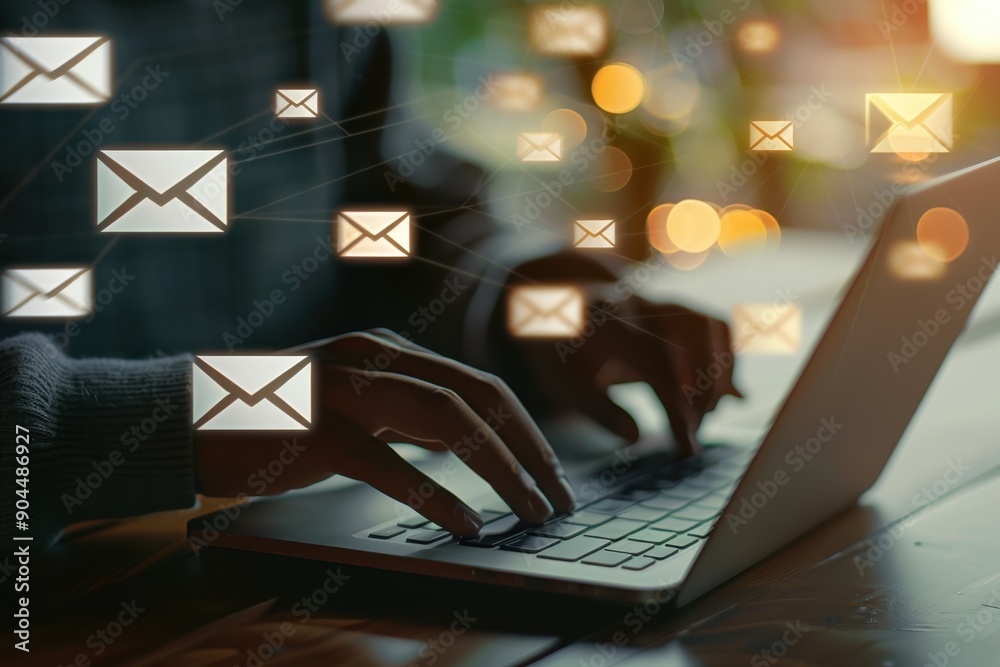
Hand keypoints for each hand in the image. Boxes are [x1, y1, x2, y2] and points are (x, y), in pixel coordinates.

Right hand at [194, 329, 574, 535]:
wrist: (189, 413)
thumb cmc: (279, 414)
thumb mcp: (353, 399)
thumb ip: (404, 412)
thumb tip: (461, 444)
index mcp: (390, 352)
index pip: (480, 386)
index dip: (527, 430)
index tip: (553, 473)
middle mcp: (376, 359)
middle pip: (478, 399)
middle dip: (530, 451)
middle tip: (559, 497)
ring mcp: (347, 391)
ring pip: (446, 421)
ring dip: (500, 469)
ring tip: (530, 511)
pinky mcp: (317, 432)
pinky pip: (389, 464)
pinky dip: (435, 495)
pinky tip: (465, 523)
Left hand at [514, 292, 740, 454]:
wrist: (548, 299)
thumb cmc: (554, 350)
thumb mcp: (561, 385)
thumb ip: (599, 409)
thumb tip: (636, 436)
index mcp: (606, 328)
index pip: (657, 369)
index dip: (677, 410)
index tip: (687, 445)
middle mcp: (637, 309)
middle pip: (691, 342)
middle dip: (702, 391)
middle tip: (696, 430)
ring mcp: (656, 304)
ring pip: (707, 326)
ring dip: (720, 371)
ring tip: (713, 411)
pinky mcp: (669, 307)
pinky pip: (711, 323)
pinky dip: (726, 355)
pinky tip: (728, 389)